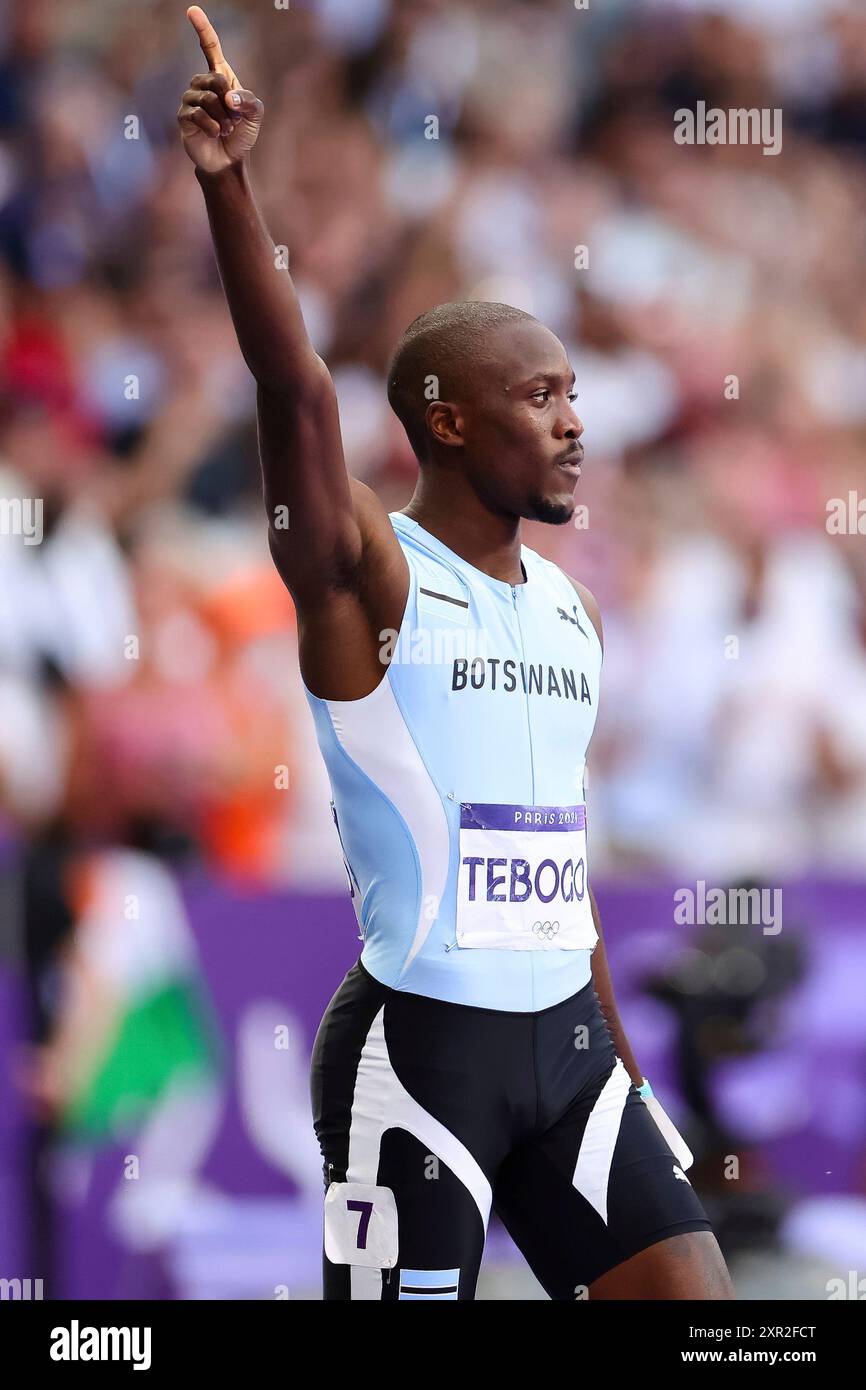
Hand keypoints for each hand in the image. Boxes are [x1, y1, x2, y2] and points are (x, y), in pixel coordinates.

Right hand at [178, 5, 262, 174]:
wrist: (228, 160)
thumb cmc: (241, 134)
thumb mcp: (255, 114)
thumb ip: (248, 100)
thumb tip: (228, 97)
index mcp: (220, 76)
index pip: (209, 47)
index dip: (202, 28)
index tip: (192, 10)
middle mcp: (202, 84)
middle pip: (216, 79)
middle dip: (231, 103)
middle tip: (234, 120)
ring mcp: (190, 99)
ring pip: (208, 99)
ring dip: (224, 118)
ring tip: (226, 129)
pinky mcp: (183, 116)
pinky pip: (199, 114)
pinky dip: (214, 126)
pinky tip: (217, 134)